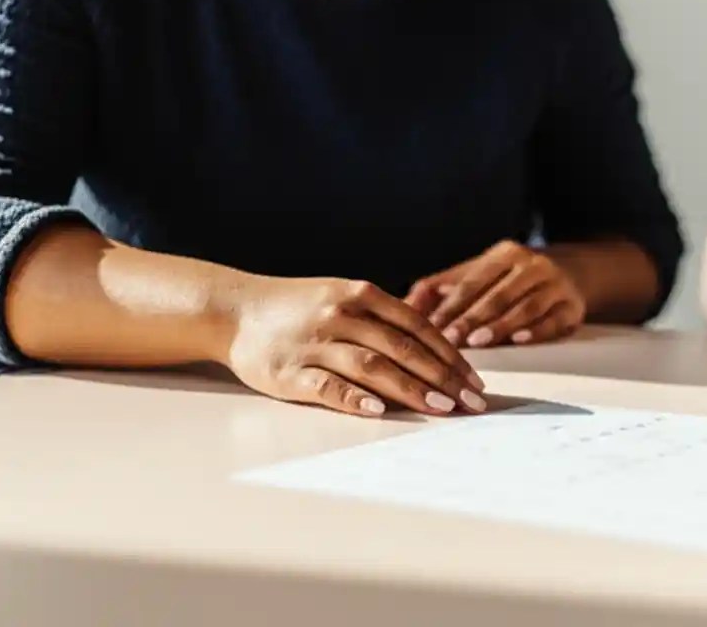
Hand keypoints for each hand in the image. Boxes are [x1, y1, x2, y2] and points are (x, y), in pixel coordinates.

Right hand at [224, 276, 486, 417]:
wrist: (233, 309)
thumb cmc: (298, 308)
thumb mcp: (343, 296)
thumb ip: (384, 317)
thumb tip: (435, 347)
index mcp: (360, 294)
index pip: (417, 327)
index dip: (449, 354)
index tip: (473, 381)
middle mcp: (341, 314)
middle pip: (402, 347)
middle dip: (442, 376)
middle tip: (470, 402)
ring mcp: (314, 343)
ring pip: (372, 365)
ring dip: (409, 388)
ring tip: (440, 407)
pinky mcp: (288, 371)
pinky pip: (327, 386)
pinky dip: (355, 398)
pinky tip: (379, 411)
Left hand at [406, 241, 585, 347]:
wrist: (575, 272)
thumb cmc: (513, 279)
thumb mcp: (481, 273)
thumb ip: (443, 287)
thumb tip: (402, 304)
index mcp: (505, 254)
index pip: (473, 281)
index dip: (451, 305)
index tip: (431, 327)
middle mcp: (532, 264)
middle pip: (497, 294)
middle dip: (472, 318)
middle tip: (450, 340)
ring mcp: (556, 284)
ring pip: (525, 306)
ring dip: (500, 325)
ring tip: (478, 342)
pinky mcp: (574, 306)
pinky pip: (554, 319)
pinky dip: (537, 330)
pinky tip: (519, 341)